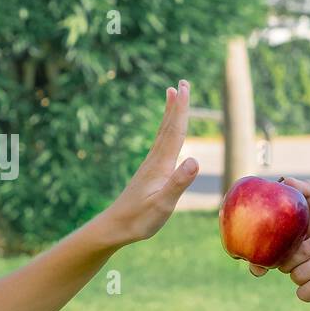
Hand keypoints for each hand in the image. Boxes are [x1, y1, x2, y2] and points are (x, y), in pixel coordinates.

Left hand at [99, 79, 200, 245]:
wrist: (114, 227)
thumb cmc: (139, 220)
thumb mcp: (163, 205)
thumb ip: (178, 183)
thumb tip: (195, 160)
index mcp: (160, 165)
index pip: (175, 132)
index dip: (181, 110)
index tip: (184, 88)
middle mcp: (154, 161)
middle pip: (168, 127)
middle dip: (176, 105)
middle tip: (181, 83)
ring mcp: (150, 166)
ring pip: (162, 134)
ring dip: (169, 115)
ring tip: (171, 96)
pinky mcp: (148, 173)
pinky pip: (160, 145)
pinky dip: (165, 132)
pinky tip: (166, 133)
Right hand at [250, 176, 309, 301]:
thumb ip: (306, 191)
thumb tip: (285, 180)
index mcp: (287, 242)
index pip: (262, 254)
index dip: (254, 259)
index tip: (254, 261)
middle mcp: (292, 260)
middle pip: (280, 263)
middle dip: (300, 253)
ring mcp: (303, 276)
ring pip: (295, 276)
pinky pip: (304, 293)